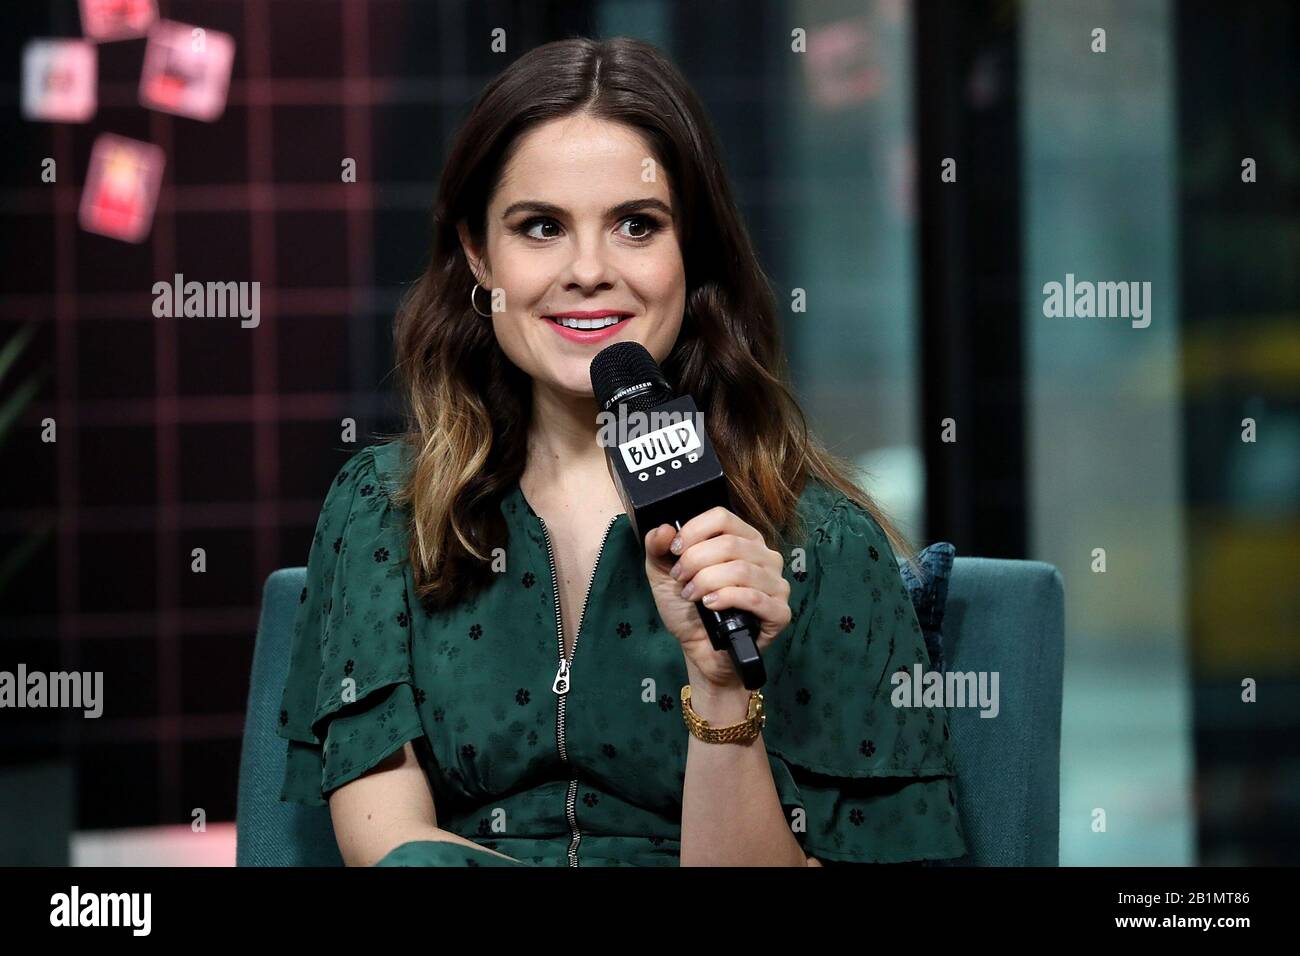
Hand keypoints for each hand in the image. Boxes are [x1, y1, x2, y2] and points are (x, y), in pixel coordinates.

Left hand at [643, 506, 791, 690]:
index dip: (693, 531)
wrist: (699, 649)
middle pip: (730, 543)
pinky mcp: (779, 612)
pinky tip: (710, 605)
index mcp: (743, 539)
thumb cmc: (689, 608)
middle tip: (681, 579)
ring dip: (707, 582)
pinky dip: (727, 599)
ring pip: (741, 569)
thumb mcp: (664, 575)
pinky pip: (756, 598)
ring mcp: (776, 584)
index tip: (674, 551)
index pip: (722, 517)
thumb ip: (657, 548)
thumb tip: (662, 529)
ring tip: (692, 595)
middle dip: (695, 561)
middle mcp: (765, 557)